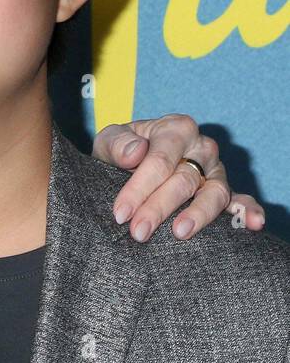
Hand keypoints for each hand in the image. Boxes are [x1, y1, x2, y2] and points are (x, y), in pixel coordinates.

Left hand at [92, 115, 263, 241]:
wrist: (129, 163)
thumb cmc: (120, 152)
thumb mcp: (109, 141)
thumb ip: (117, 143)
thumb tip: (136, 152)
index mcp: (175, 129)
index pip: (159, 161)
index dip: (139, 188)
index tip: (121, 213)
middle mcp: (201, 147)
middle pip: (183, 180)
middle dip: (159, 208)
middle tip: (139, 232)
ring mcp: (216, 170)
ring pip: (214, 193)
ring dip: (199, 214)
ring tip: (180, 232)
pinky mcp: (227, 191)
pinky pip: (242, 201)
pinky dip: (249, 211)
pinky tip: (253, 224)